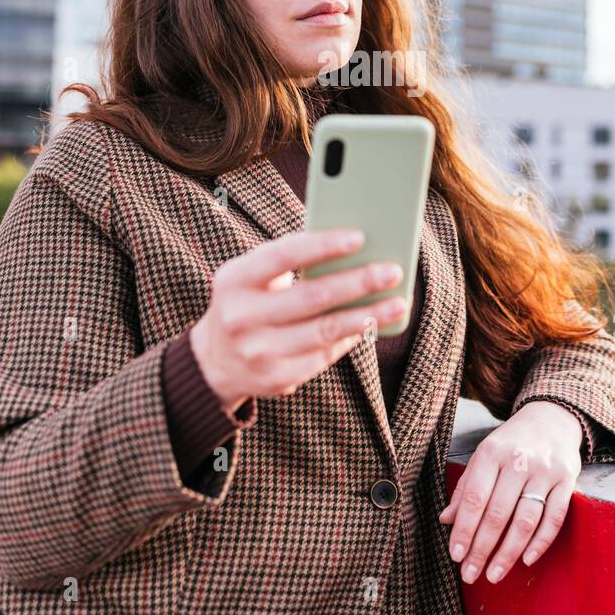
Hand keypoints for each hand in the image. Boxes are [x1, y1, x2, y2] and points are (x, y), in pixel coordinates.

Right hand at [189, 227, 405, 412]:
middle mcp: (241, 317)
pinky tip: (371, 324)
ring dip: (368, 316)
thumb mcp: (253, 276)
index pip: (283, 255)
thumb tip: (354, 248)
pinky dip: (352, 337)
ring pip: (325, 331)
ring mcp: (257, 352)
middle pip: (312, 296)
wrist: (216, 360)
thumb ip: (290, 259)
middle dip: (358, 282)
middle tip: (392, 271)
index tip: (360, 236)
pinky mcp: (276, 378)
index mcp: (234, 280)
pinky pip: (324, 355)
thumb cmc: (249, 302)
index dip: (323, 245)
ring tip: (398, 303)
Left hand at [438, 400, 583, 584]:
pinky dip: (540, 542)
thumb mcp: (484, 456)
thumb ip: (466, 487)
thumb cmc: (510, 443)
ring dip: (508, 553)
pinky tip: (526, 560)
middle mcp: (518, 460)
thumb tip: (446, 519)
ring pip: (525, 520)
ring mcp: (545, 470)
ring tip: (493, 574)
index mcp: (491, 453)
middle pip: (498, 513)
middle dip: (482, 549)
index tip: (456, 556)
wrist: (551, 418)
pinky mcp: (567, 480)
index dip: (464, 530)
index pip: (474, 498)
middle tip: (470, 575)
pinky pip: (554, 517)